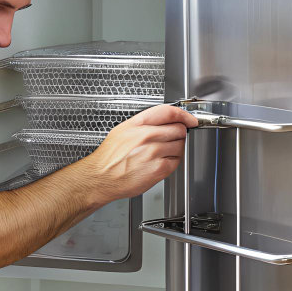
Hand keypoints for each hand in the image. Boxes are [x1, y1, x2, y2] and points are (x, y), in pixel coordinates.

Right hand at [80, 103, 197, 203]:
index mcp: (137, 124)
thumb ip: (144, 123)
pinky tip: (159, 163)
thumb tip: (165, 120)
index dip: (184, 115)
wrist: (101, 178)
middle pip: (178, 128)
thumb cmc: (110, 158)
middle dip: (178, 133)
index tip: (190, 119)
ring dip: (175, 148)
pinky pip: (177, 161)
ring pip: (180, 145)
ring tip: (160, 153)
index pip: (168, 112)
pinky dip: (172, 162)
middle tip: (169, 139)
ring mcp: (153, 152)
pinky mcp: (159, 169)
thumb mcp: (122, 130)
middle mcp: (145, 136)